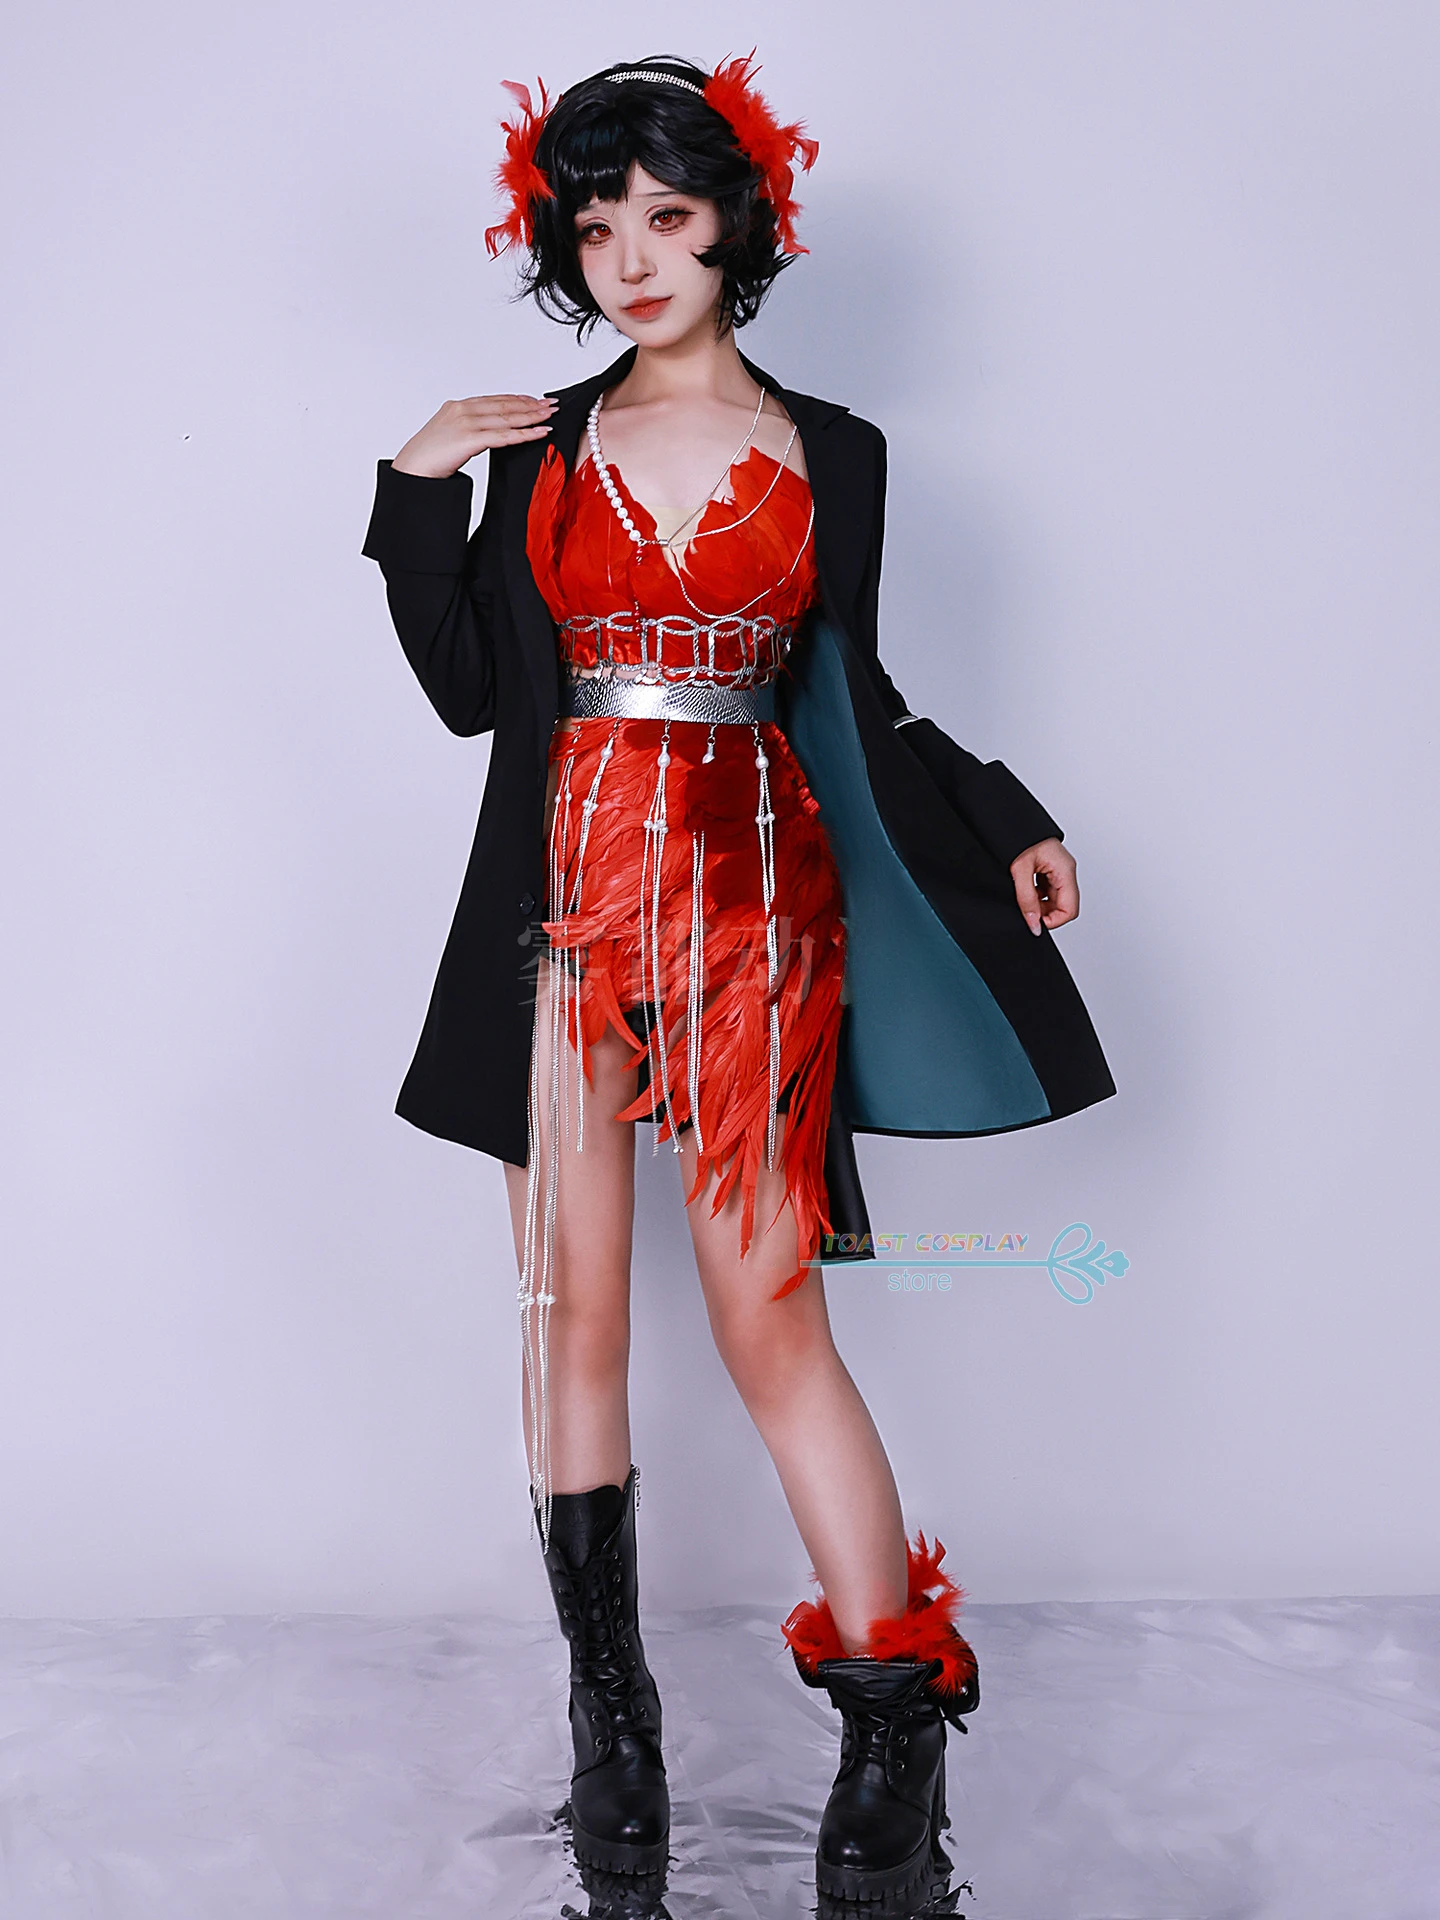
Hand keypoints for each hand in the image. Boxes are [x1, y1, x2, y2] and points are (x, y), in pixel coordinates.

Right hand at [391, 393, 558, 478]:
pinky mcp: (470, 439)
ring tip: (550, 415)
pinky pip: (504, 436)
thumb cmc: (427, 458)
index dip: (517, 399)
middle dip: (530, 404)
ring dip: (532, 416)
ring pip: (507, 417)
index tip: (535, 399)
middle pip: (504, 405)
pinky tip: (540, 432)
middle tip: (551, 404)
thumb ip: (467, 431)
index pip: (494, 399)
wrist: (412, 469)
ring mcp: (466, 423)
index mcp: (457, 406)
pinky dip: (525, 433)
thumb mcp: (448, 436)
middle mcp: (463, 410)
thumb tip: (486, 436)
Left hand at [1010, 837, 1077, 935]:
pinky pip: (1047, 890)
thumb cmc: (1018, 837)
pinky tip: (1023, 887)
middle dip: (1044, 912)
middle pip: (1063, 906)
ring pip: (1054, 899)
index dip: (1053, 921)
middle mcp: (1065, 871)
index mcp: (1065, 870)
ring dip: (1038, 903)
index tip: (1036, 922)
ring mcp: (1058, 870)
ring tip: (1022, 893)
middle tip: (1025, 908)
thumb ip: (1027, 900)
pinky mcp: (1049, 869)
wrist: (1011, 822)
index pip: (1070, 910)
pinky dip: (1035, 894)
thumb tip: (1034, 924)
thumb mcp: (1020, 871)